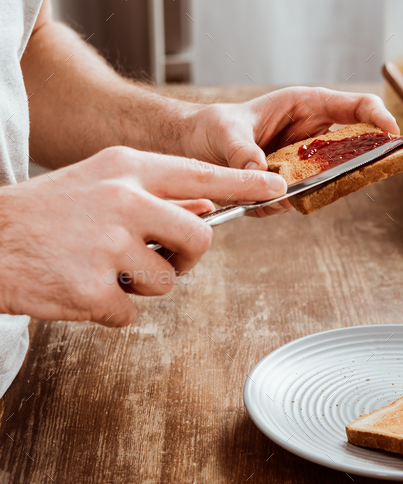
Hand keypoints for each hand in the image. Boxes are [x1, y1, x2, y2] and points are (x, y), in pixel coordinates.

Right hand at [0, 146, 285, 325]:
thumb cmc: (45, 213)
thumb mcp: (98, 182)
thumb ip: (154, 192)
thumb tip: (209, 205)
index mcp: (126, 169)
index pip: (201, 174)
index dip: (245, 182)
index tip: (276, 186)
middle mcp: (124, 202)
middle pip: (200, 236)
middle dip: (187, 256)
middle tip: (158, 258)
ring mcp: (109, 246)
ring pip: (167, 282)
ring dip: (142, 286)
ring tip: (100, 268)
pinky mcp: (93, 290)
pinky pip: (130, 314)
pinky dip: (110, 310)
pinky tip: (79, 289)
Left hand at [179, 87, 398, 215]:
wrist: (192, 146)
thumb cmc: (213, 126)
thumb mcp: (226, 133)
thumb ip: (244, 153)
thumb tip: (265, 177)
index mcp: (305, 106)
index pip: (356, 107)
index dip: (379, 118)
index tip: (392, 135)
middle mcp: (311, 135)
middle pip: (355, 147)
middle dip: (360, 163)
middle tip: (360, 176)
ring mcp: (303, 163)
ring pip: (327, 182)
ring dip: (307, 192)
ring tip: (272, 193)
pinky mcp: (289, 186)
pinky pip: (296, 202)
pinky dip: (276, 206)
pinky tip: (252, 201)